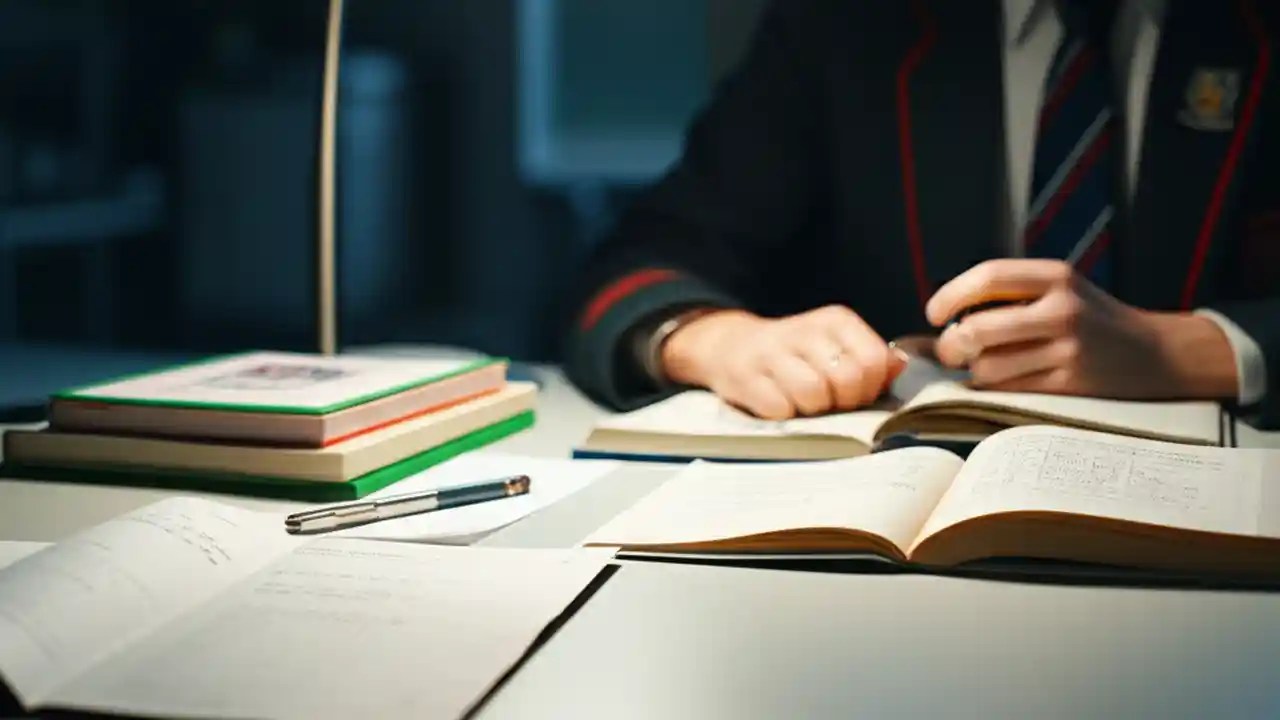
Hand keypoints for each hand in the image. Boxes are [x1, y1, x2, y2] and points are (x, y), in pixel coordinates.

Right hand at [661, 306, 907, 419]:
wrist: (730, 346)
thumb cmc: (795, 355)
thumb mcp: (836, 347)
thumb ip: (870, 359)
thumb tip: (899, 365)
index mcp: (836, 321)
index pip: (874, 361)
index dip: (869, 389)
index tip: (854, 393)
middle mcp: (805, 330)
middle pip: (848, 380)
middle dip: (842, 402)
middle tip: (828, 403)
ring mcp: (772, 352)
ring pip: (814, 395)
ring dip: (812, 410)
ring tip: (802, 404)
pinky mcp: (746, 377)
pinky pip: (780, 409)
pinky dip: (783, 415)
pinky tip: (778, 405)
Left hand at [925, 259, 1238, 399]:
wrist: (1159, 354)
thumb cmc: (1093, 321)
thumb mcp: (1061, 290)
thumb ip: (1009, 296)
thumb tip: (938, 320)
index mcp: (1057, 276)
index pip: (988, 276)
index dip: (950, 295)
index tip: (934, 313)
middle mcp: (1063, 309)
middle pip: (977, 328)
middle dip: (951, 344)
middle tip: (951, 350)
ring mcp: (1068, 349)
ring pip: (987, 366)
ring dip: (975, 371)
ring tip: (986, 366)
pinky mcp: (1070, 384)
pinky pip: (1009, 389)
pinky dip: (994, 388)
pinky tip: (1004, 381)